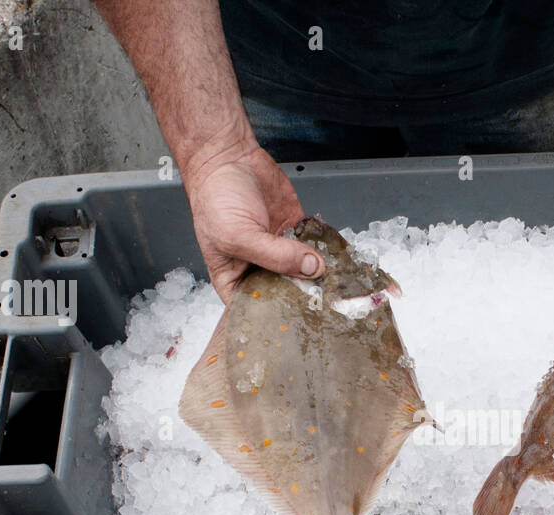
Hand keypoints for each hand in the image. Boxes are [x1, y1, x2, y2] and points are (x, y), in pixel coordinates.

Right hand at [183, 139, 322, 301]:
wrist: (228, 157)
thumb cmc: (215, 198)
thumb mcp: (238, 236)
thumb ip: (275, 256)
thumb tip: (312, 268)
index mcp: (234, 279)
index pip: (258, 309)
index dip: (277, 316)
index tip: (300, 318)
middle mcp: (258, 269)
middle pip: (287, 292)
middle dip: (305, 294)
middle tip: (326, 300)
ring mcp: (280, 251)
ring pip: (305, 271)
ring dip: (321, 274)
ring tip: (337, 281)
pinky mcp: (295, 232)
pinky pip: (316, 246)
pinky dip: (326, 250)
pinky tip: (336, 256)